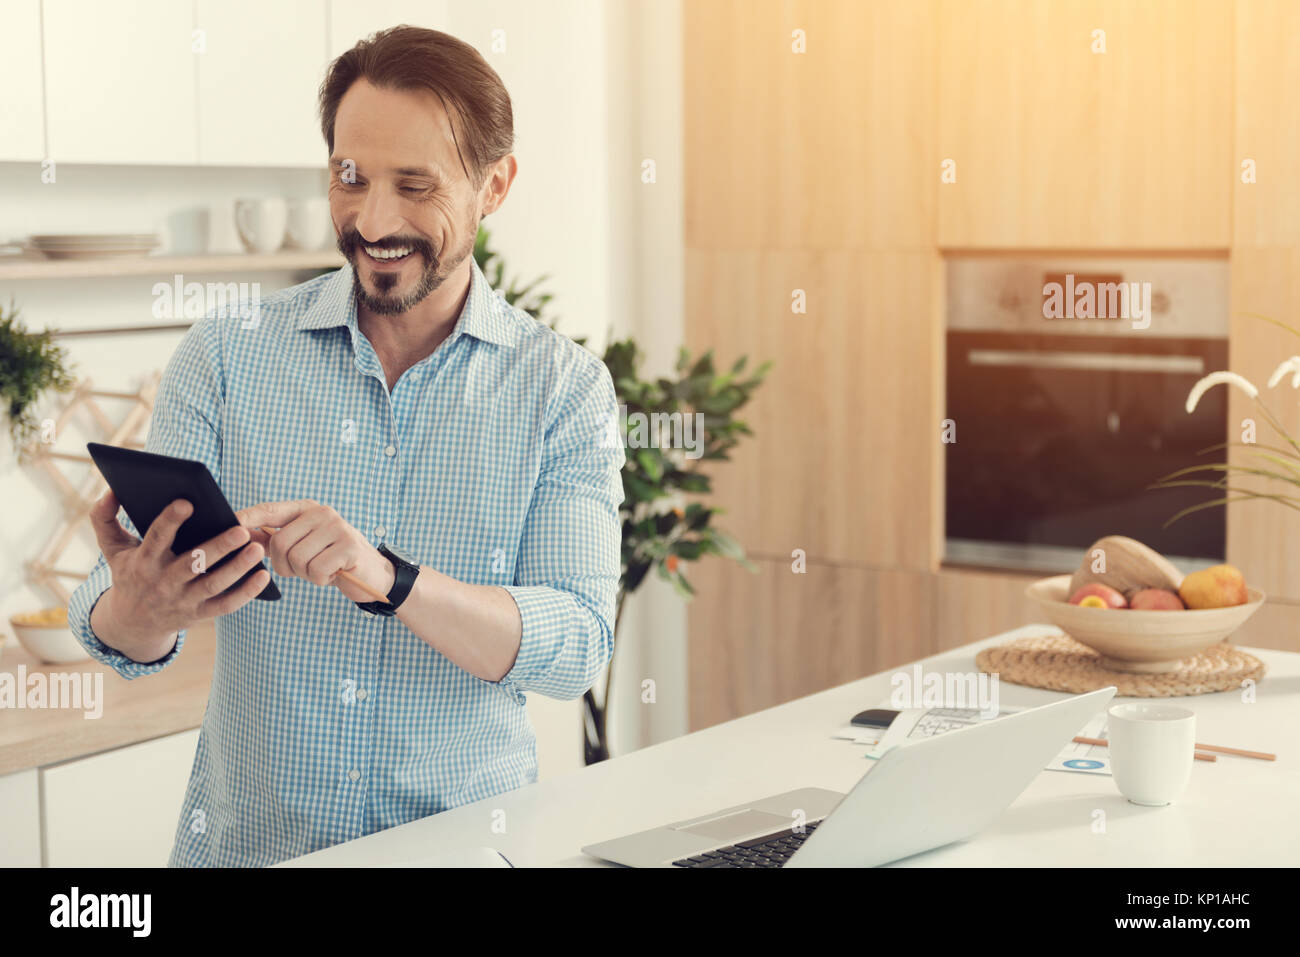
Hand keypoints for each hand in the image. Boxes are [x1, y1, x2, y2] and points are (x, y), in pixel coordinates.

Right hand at [87, 490, 269, 656]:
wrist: (132, 622)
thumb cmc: (129, 573)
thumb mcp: (111, 548)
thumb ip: (104, 517)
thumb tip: (112, 489)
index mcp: (144, 561)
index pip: (157, 538)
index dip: (170, 520)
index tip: (187, 501)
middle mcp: (164, 582)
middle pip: (193, 564)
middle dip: (218, 547)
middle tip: (241, 529)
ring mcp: (183, 600)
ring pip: (213, 585)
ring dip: (237, 568)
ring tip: (258, 547)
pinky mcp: (199, 614)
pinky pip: (225, 605)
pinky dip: (246, 593)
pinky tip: (264, 575)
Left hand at [235, 499, 394, 603]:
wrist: (371, 573)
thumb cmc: (331, 559)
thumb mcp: (302, 545)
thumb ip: (273, 539)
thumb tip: (239, 535)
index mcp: (307, 509)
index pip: (270, 510)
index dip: (248, 517)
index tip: (230, 524)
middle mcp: (322, 513)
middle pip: (280, 543)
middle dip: (285, 565)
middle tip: (304, 569)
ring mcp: (337, 527)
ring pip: (297, 558)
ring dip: (306, 574)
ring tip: (322, 569)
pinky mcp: (349, 546)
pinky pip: (317, 569)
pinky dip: (322, 579)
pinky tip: (334, 574)